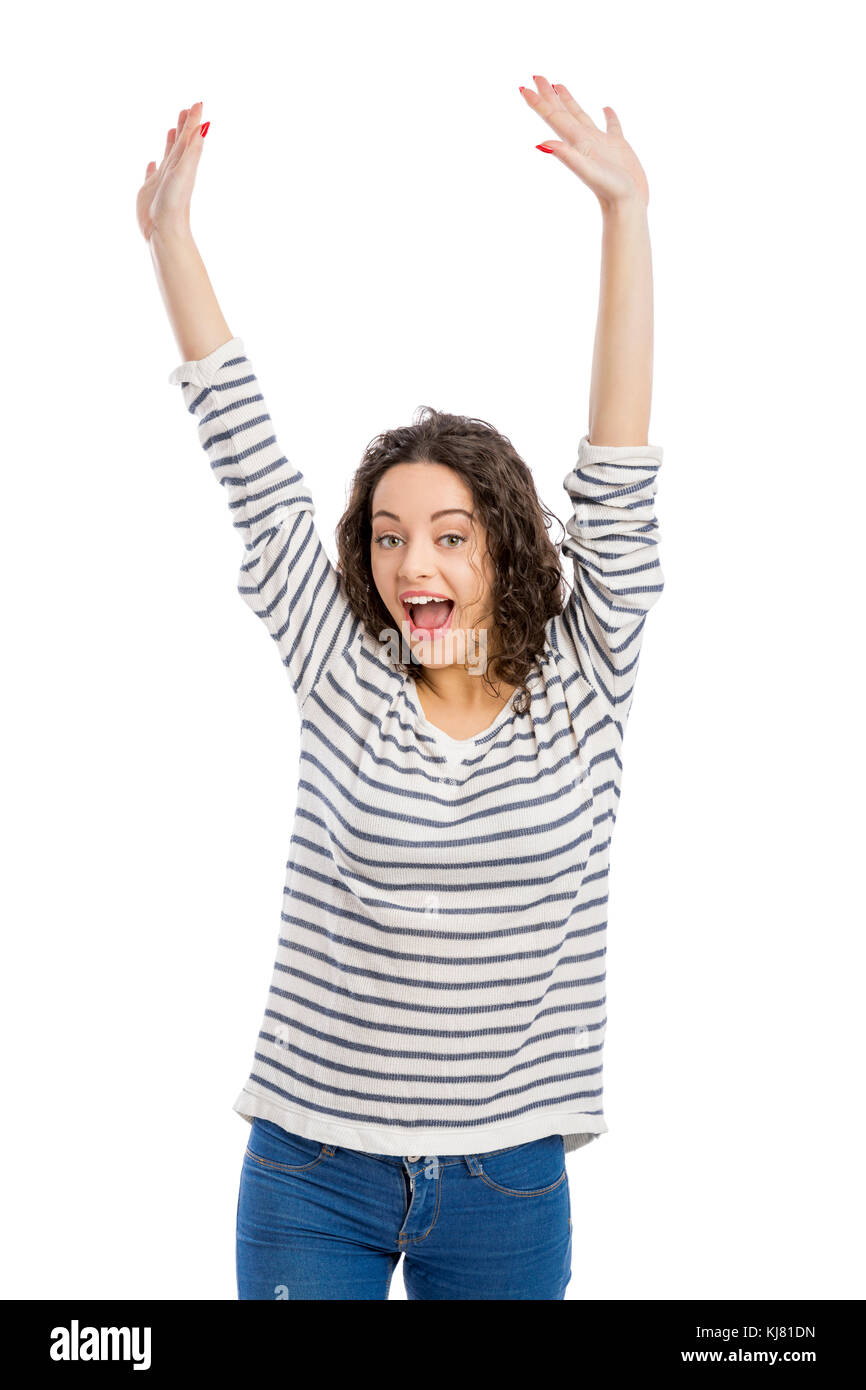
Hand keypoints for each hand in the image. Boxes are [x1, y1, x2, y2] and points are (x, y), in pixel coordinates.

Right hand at [137, 101, 207, 241]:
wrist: (164, 231)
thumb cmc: (174, 203)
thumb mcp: (184, 170)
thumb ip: (192, 148)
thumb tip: (203, 125)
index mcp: (184, 163)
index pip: (190, 136)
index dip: (193, 120)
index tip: (198, 103)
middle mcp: (175, 169)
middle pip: (181, 143)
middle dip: (184, 126)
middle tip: (186, 109)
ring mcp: (163, 180)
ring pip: (168, 155)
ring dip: (171, 142)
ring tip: (172, 130)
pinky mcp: (151, 191)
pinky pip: (152, 174)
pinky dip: (152, 166)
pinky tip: (152, 163)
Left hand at [519, 76, 648, 211]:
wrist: (628, 207)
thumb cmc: (610, 190)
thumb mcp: (587, 170)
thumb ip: (566, 156)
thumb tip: (541, 144)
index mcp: (576, 142)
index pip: (553, 117)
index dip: (538, 103)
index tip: (523, 86)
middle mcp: (584, 140)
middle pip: (562, 112)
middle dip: (548, 95)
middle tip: (536, 75)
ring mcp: (600, 143)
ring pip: (581, 115)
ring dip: (569, 100)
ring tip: (558, 85)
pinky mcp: (617, 147)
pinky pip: (611, 125)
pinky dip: (608, 115)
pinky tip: (605, 108)